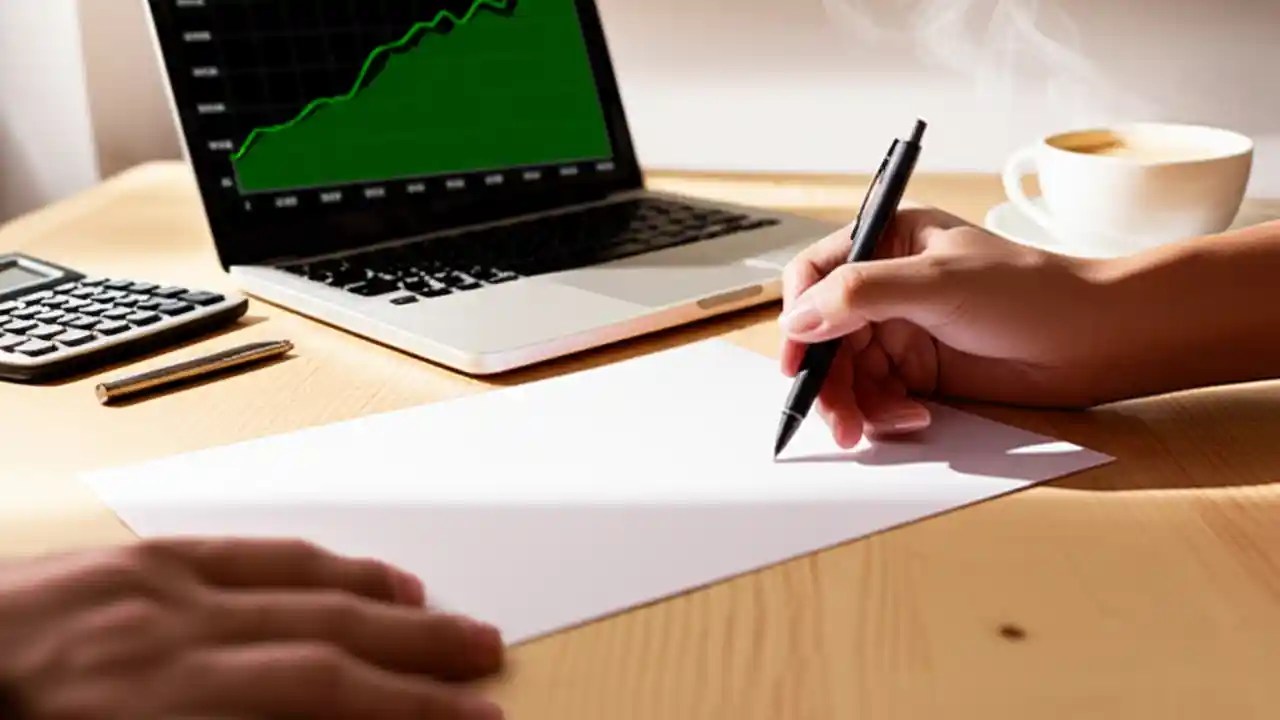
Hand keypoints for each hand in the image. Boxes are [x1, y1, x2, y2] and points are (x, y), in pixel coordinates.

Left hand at [0, 539, 504, 719]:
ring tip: (441, 615)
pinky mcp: (136, 558)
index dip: (409, 706)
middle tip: (487, 655)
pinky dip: (317, 561)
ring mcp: (154, 582)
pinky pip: (249, 548)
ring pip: (300, 578)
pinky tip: (354, 573)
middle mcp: (170, 627)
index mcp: (159, 697)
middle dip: (421, 646)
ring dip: (383, 597)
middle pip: (329, 628)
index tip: (473, 718)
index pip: (323, 691)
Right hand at [779, 206, 1117, 447]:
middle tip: (838, 421)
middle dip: (828, 380)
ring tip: (879, 430)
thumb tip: (797, 319)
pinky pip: (877, 397)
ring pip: (848, 373)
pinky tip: (915, 419)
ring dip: (855, 406)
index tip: (795, 362)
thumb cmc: (1030, 292)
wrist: (1096, 341)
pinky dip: (885, 415)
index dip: (798, 317)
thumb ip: (861, 294)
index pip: (815, 274)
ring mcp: (902, 329)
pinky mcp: (920, 371)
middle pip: (825, 335)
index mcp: (888, 239)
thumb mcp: (937, 282)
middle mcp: (887, 283)